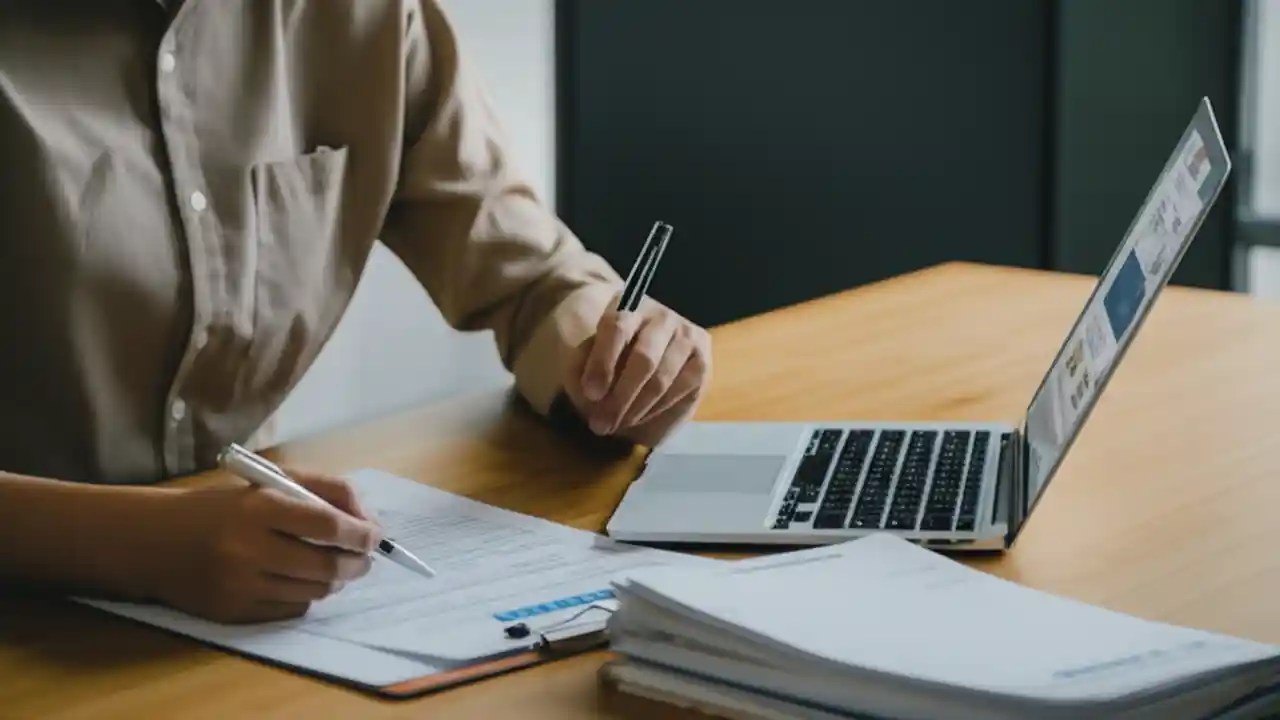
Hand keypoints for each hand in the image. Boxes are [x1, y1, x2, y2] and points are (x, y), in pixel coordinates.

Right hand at [147, 471, 381, 623]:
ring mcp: (240, 584)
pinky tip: (300, 581)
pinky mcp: (233, 612)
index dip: (359, 533)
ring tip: (335, 567)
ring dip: (334, 580)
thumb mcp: (267, 484)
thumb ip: (321, 491)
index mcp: (257, 506)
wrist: (153, 541)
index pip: (326, 524)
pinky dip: (306, 596)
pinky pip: (291, 609)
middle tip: (364, 558)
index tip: (374, 536)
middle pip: (327, 564)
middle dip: (356, 563)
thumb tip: (367, 521)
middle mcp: (248, 547)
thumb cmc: (220, 507)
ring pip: (314, 590)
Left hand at [564, 299, 711, 445]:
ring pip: (662, 379)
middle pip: (644, 358)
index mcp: (627, 305)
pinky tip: (639, 419)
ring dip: (636, 410)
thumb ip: (579, 367)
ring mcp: (687, 337)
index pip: (617, 327)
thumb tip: (591, 395)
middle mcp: (662, 317)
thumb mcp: (583, 354)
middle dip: (620, 398)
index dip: (602, 363)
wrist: (642, 352)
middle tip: (601, 425)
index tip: (591, 393)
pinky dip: (657, 411)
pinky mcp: (701, 362)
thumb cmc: (606, 354)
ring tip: (616, 426)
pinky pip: (680, 391)